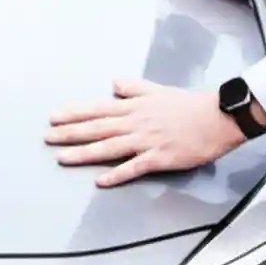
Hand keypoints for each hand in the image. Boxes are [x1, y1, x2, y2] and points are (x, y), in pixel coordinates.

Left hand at [45, 79, 251, 187]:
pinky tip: (101, 181)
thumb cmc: (191, 105)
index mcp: (136, 107)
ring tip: (62, 157)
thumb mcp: (160, 90)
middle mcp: (137, 122)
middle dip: (70, 133)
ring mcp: (147, 140)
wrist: (218, 117)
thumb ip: (136, 88)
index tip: (55, 117)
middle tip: (47, 138)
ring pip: (109, 147)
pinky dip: (117, 174)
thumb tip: (115, 83)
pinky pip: (134, 167)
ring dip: (84, 153)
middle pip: (98, 128)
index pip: (99, 109)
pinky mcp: (160, 157)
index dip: (75, 114)